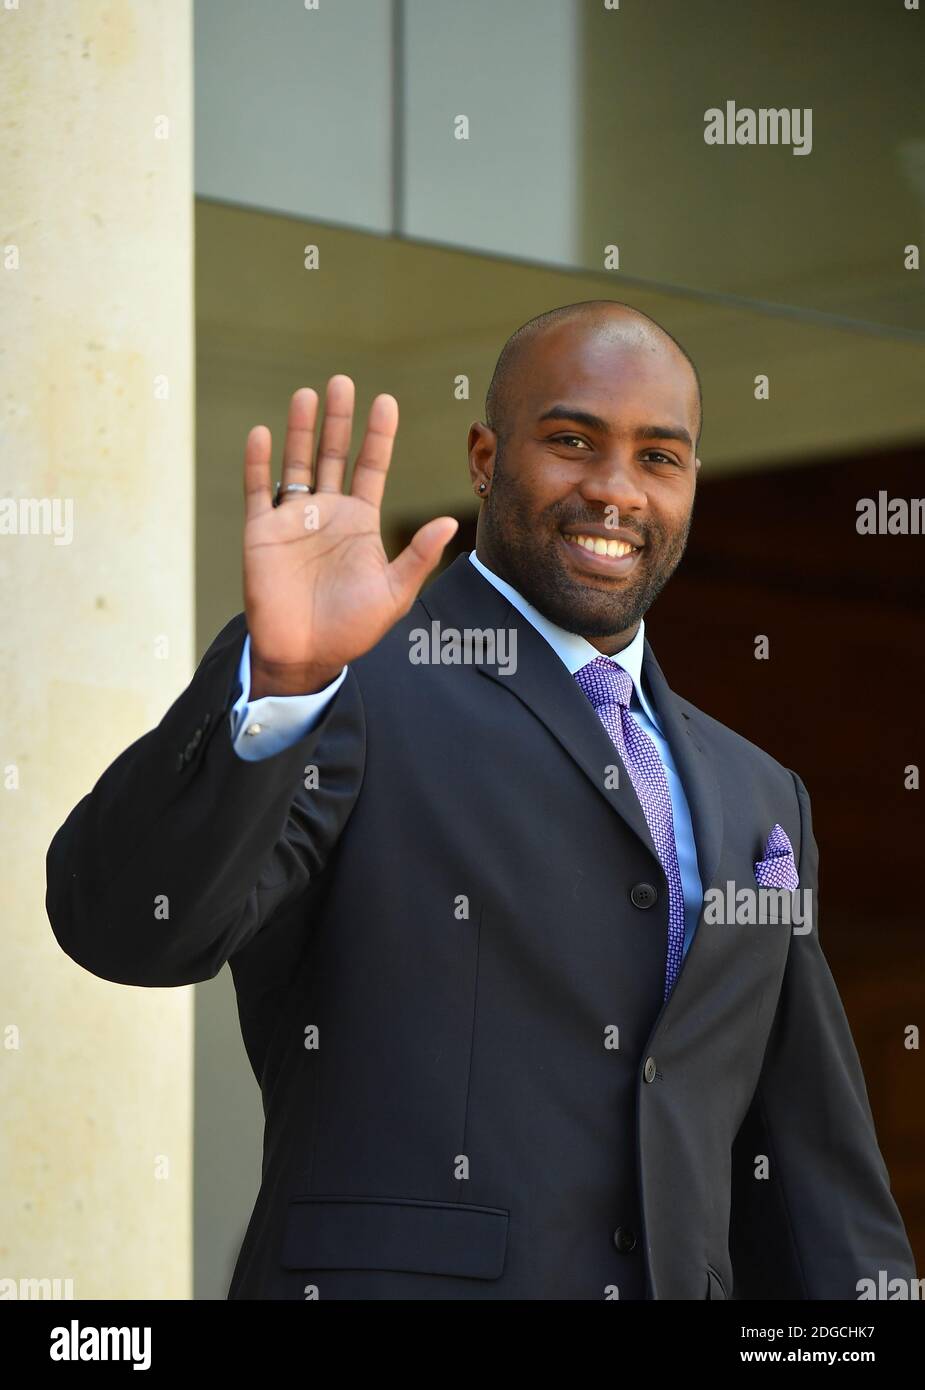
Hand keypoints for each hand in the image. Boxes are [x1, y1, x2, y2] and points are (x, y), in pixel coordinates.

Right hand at [243, 376, 457, 696]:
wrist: (304, 655)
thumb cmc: (351, 629)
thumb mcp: (394, 593)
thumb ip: (417, 555)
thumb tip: (450, 522)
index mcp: (360, 522)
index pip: (371, 467)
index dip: (378, 435)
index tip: (386, 401)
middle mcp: (326, 512)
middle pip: (334, 454)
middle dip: (339, 419)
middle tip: (342, 381)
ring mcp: (292, 519)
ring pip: (297, 462)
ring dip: (300, 429)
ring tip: (306, 395)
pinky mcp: (261, 532)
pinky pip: (258, 490)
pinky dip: (258, 463)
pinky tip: (262, 434)